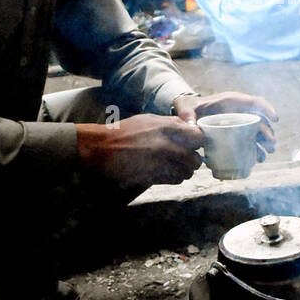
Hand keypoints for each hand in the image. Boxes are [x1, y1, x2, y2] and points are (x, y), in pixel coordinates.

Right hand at [75, 115, 203, 190]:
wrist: (101, 149)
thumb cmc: (124, 131)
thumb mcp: (149, 119)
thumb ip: (172, 124)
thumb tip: (191, 128)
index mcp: (167, 128)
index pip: (198, 137)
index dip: (197, 141)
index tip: (193, 143)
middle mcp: (166, 146)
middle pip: (195, 159)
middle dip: (192, 160)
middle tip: (184, 158)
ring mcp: (160, 163)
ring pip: (186, 173)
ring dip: (183, 171)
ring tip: (173, 165)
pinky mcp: (153, 177)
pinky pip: (174, 180)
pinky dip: (173, 178)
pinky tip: (164, 172)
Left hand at [172, 92, 276, 160]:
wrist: (186, 114)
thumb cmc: (188, 106)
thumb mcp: (185, 106)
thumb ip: (187, 114)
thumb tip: (192, 126)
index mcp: (231, 101)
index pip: (255, 102)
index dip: (268, 109)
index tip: (275, 120)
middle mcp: (238, 112)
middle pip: (259, 121)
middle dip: (267, 134)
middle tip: (270, 147)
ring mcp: (238, 123)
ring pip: (256, 133)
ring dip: (262, 145)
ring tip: (262, 157)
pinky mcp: (234, 134)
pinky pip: (248, 141)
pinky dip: (252, 151)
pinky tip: (253, 161)